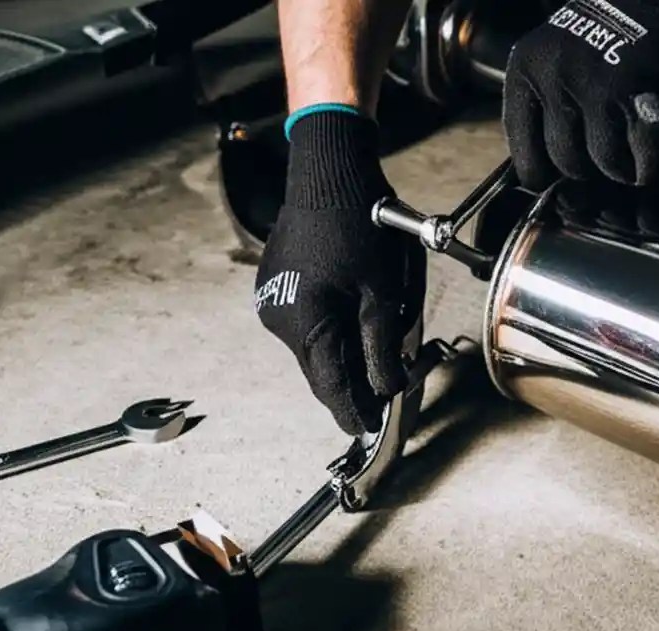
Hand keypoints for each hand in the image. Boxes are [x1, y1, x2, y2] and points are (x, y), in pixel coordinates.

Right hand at [255, 112, 424, 434]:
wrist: (329, 172)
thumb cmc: (362, 226)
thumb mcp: (385, 291)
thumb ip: (383, 346)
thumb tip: (385, 391)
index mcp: (307, 323)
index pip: (331, 386)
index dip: (352, 411)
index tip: (368, 430)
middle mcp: (280, 319)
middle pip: (320, 370)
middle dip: (353, 382)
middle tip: (384, 393)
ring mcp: (272, 303)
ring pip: (314, 347)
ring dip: (344, 352)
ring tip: (379, 342)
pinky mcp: (274, 287)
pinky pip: (306, 323)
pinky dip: (331, 328)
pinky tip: (355, 314)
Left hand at [503, 0, 658, 189]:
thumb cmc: (606, 39)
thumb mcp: (555, 62)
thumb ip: (546, 110)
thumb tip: (548, 184)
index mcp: (525, 69)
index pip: (524, 154)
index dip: (546, 175)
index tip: (562, 179)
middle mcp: (553, 75)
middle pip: (566, 163)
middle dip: (591, 172)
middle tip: (608, 155)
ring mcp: (594, 83)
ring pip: (604, 163)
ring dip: (624, 170)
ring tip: (634, 150)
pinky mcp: (636, 90)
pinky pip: (641, 157)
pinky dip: (652, 167)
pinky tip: (654, 157)